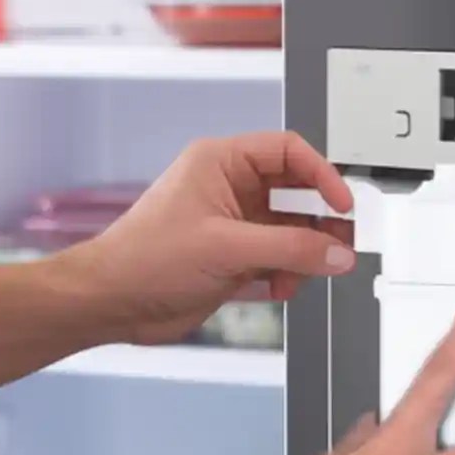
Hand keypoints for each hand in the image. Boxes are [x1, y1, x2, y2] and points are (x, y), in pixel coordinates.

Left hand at [61, 131, 355, 343]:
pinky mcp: (235, 255)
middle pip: (297, 191)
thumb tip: (336, 252)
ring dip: (304, 252)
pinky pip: (281, 256)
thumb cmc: (142, 259)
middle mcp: (230, 187)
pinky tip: (280, 287)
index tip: (343, 203)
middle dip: (320, 220)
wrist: (112, 302)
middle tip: (338, 242)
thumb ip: (290, 249)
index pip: (289, 152)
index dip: (322, 174)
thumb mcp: (226, 248)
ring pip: (293, 228)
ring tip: (303, 272)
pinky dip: (289, 272)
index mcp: (222, 162)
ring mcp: (234, 222)